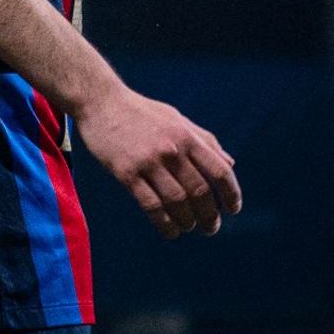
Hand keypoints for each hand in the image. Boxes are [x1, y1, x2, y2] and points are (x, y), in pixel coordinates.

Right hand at [72, 87, 240, 238]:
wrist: (100, 102)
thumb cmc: (141, 112)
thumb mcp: (177, 119)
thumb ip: (204, 140)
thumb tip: (230, 164)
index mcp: (187, 136)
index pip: (220, 171)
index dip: (231, 194)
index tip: (233, 210)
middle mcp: (171, 149)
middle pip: (200, 192)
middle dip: (209, 216)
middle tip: (210, 228)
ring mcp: (148, 162)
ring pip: (177, 202)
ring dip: (188, 222)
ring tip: (189, 227)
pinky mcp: (126, 173)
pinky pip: (151, 206)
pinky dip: (165, 224)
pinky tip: (170, 231)